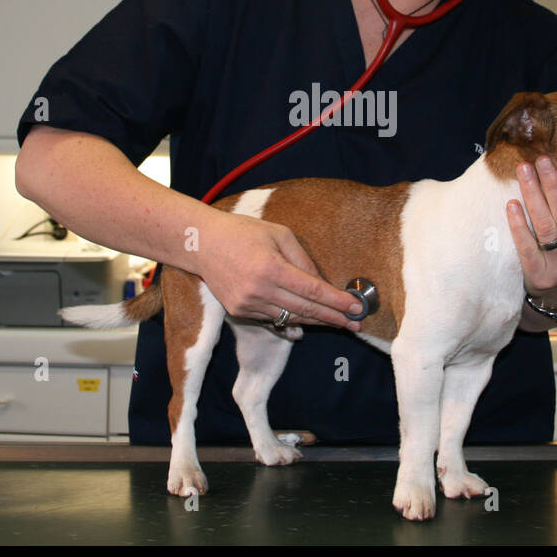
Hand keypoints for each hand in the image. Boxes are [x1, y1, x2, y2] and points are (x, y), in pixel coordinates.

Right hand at [191, 211, 362, 330]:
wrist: (201, 243)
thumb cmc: (243, 232)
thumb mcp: (279, 234)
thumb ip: (303, 259)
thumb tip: (322, 283)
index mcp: (271, 268)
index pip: (312, 290)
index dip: (337, 302)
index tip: (356, 308)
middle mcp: (259, 291)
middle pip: (306, 310)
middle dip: (334, 318)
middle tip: (356, 324)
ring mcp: (248, 305)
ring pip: (291, 319)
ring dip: (316, 321)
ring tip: (338, 323)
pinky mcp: (239, 312)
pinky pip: (273, 319)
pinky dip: (292, 319)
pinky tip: (310, 320)